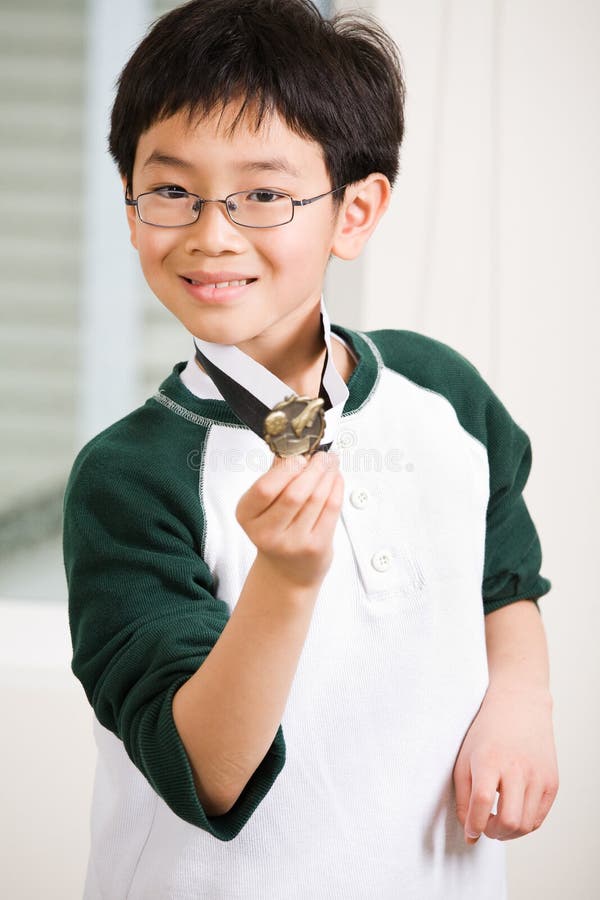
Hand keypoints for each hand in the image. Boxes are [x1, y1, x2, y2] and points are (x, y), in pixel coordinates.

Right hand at [235, 450, 343, 588]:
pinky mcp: (315, 547)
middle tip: (323, 455)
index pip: (265, 488)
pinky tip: (336, 478)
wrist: (287, 571)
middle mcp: (266, 532)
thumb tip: (292, 443)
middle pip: (295, 493)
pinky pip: (331, 510)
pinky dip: (337, 488)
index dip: (286, 469)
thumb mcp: (264, 504)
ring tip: (331, 463)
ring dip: (328, 475)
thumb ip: (276, 474)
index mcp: (247, 516)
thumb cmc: (276, 528)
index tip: (300, 456)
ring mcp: (292, 543)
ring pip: (317, 499)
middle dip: (314, 468)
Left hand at [453, 684, 558, 842]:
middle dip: (493, 833)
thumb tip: (470, 834)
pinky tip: (513, 812)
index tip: (470, 832)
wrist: (519, 708)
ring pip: (525, 826)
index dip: (474, 824)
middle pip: (509, 821)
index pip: (482, 801)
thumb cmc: (486, 734)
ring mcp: (538, 776)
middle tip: (486, 826)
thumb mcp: (464, 759)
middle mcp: (516, 768)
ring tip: (498, 821)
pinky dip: (524, 824)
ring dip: (509, 833)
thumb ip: (463, 797)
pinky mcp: (552, 782)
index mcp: (489, 760)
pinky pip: (539, 818)